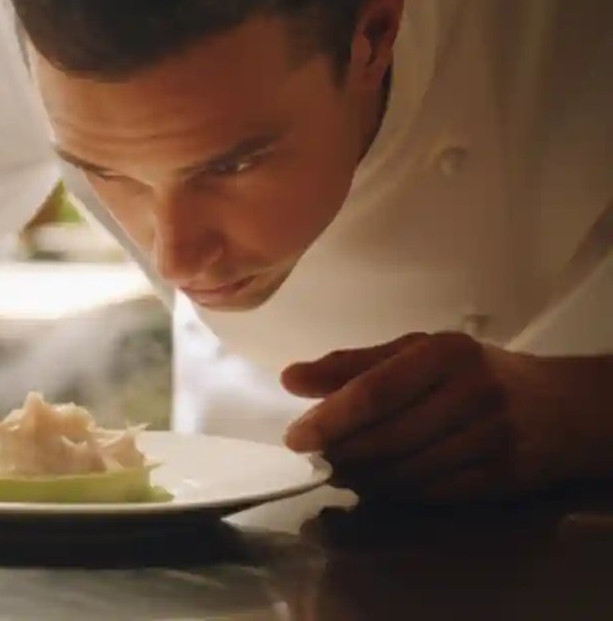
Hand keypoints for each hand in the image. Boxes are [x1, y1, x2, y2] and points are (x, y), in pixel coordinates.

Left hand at [281, 332, 602, 502]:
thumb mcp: (415, 353)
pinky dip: (394, 494)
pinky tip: (376, 484)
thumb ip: (352, 365)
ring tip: (340, 470)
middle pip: (387, 438)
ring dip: (362, 478)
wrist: (559, 406)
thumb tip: (290, 380)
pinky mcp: (502, 478)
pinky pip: (431, 495)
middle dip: (341, 453)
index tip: (295, 437)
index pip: (376, 392)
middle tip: (315, 457)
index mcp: (446, 354)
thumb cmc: (471, 372)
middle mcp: (472, 394)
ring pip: (406, 472)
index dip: (330, 419)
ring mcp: (491, 439)